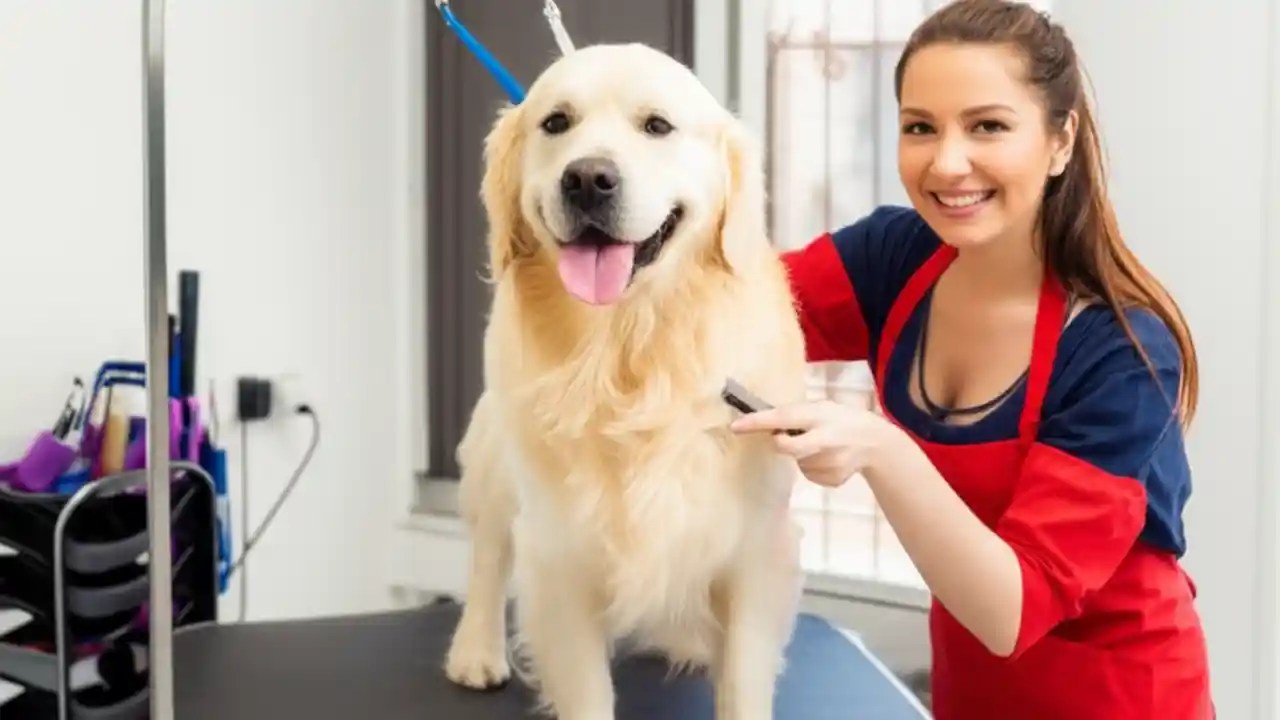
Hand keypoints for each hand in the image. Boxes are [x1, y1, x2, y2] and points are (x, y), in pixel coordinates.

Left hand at [729, 399, 902, 487]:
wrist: (875, 442)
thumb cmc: (840, 419)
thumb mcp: (822, 406)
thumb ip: (797, 413)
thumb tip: (763, 423)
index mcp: (820, 416)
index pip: (783, 418)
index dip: (758, 423)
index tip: (736, 426)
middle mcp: (826, 440)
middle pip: (788, 448)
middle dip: (781, 443)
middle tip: (783, 437)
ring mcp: (830, 463)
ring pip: (798, 462)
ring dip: (801, 454)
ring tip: (820, 444)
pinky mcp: (832, 479)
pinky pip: (809, 474)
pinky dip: (812, 466)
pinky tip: (828, 458)